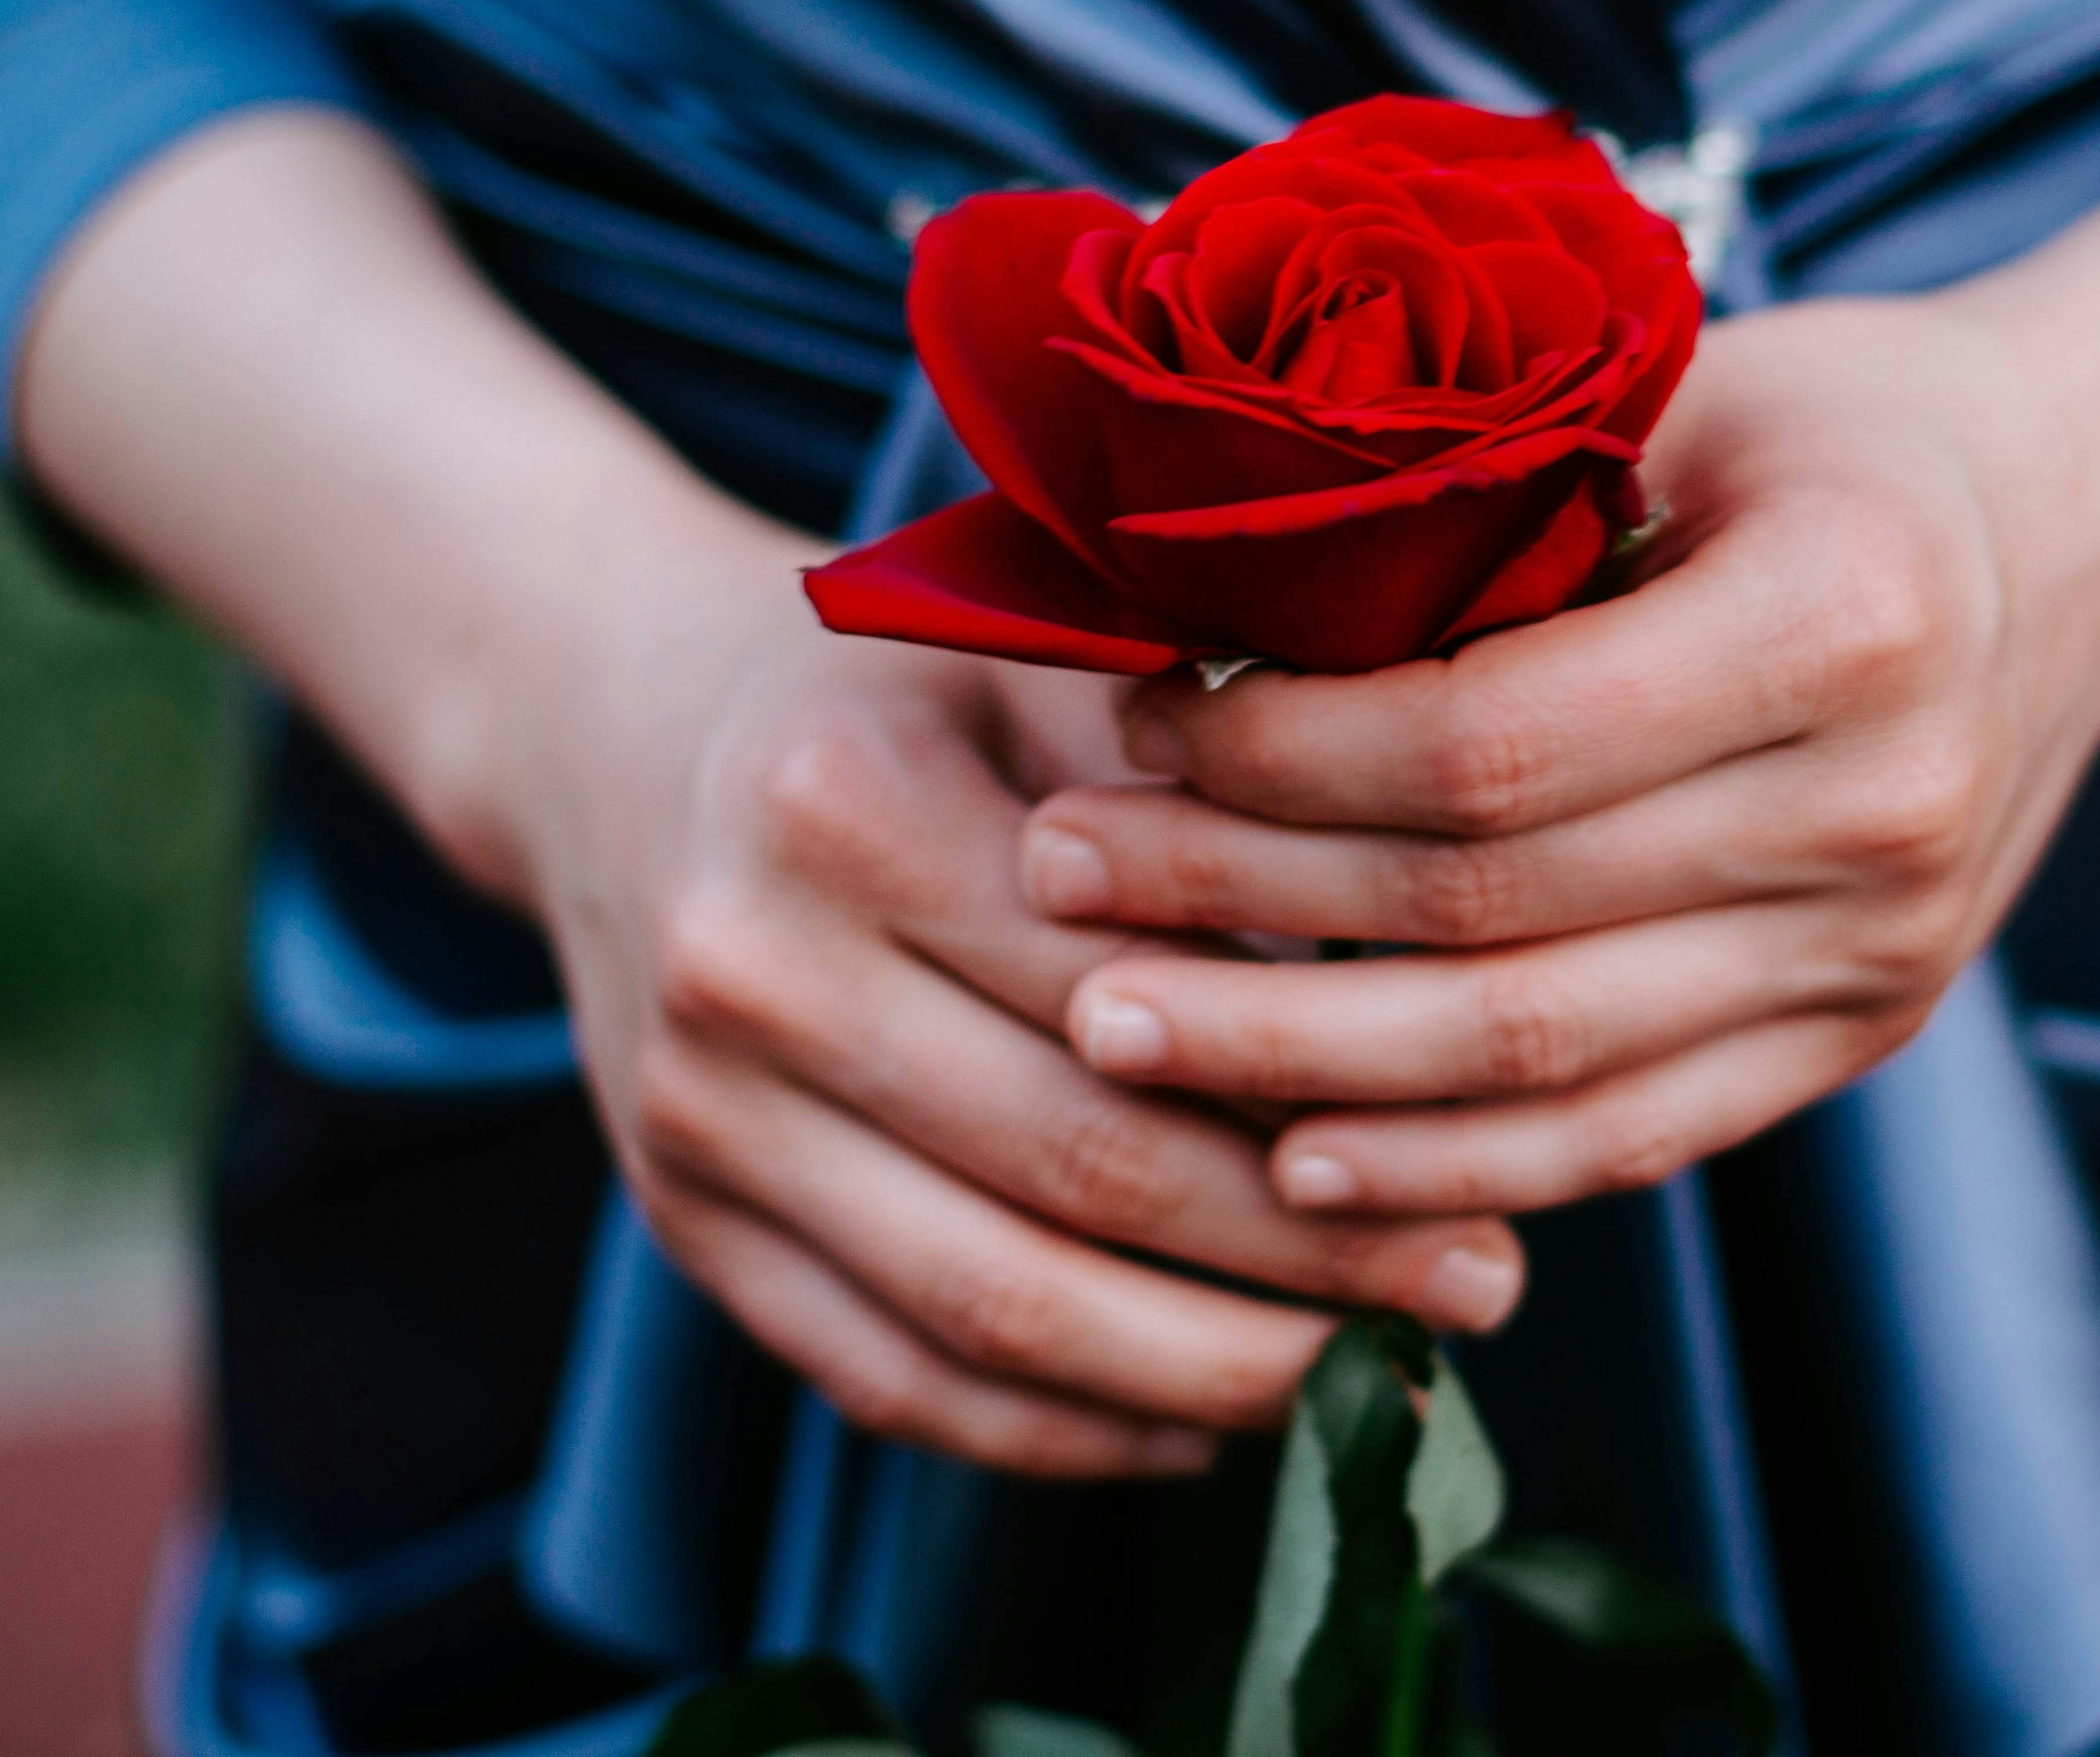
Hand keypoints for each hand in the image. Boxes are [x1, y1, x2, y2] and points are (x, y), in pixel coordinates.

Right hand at [13, 108, 1524, 1480]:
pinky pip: (895, 1380)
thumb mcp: (1039, 666)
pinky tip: (1201, 1426)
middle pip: (1084, 1174)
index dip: (1334, 1096)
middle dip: (1309, 1261)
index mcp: (854, 807)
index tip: (1491, 1148)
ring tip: (1367, 1378)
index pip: (1144, 1005)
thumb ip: (1210, 792)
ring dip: (1206, 1376)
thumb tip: (1429, 962)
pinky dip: (1063, 1433)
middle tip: (1478, 1290)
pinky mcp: (683, 1224)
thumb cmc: (888, 692)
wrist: (608, 722)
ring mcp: (699, 1120)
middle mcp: (754, 971)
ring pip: (994, 1314)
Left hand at [1014, 295, 2099, 1213]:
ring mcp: (1882, 953)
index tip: (1126, 727)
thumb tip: (1195, 601)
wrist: (2084, 528)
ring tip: (1112, 1034)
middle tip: (1055, 888)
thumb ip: (1480, 495)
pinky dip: (1453, 1166)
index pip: (1487, 743)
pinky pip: (1629, 1139)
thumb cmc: (1843, 429)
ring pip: (1540, 1066)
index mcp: (1838, 617)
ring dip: (1300, 1068)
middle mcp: (1878, 811)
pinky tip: (1297, 1166)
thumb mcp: (1680, 389)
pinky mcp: (1858, 1036)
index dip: (1276, 757)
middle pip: (1489, 921)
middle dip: (1237, 916)